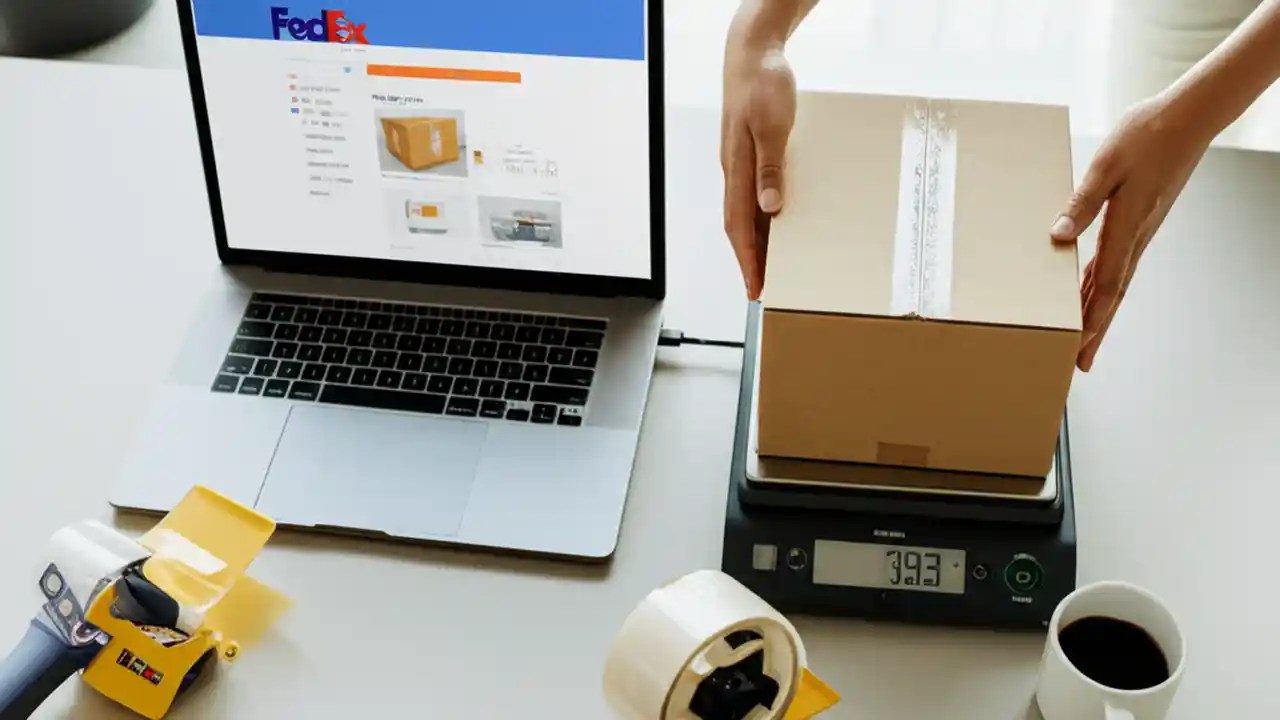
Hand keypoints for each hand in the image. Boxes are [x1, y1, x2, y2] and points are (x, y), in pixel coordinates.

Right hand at [721, 4, 796, 298]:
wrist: (751, 54)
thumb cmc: (761, 85)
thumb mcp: (772, 127)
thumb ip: (770, 169)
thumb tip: (771, 209)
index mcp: (737, 169)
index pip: (739, 227)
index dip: (747, 260)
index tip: (755, 286)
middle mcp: (734, 171)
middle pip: (737, 227)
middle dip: (748, 259)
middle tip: (760, 287)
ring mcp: (739, 163)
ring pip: (744, 213)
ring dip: (755, 241)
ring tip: (769, 265)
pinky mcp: (748, 154)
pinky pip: (752, 195)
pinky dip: (761, 217)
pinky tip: (775, 222)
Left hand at [1049, 95, 1210, 370]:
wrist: (1186, 117)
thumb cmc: (1146, 134)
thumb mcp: (1106, 165)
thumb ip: (1082, 201)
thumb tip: (1059, 234)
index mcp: (1127, 226)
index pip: (1107, 286)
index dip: (1092, 321)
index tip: (1080, 350)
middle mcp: (1136, 237)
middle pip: (1111, 295)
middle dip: (1095, 330)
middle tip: (1080, 363)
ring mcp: (1140, 231)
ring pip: (1114, 282)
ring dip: (1097, 311)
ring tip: (1082, 339)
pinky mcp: (1138, 221)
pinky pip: (1116, 262)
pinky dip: (1100, 284)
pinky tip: (1087, 293)